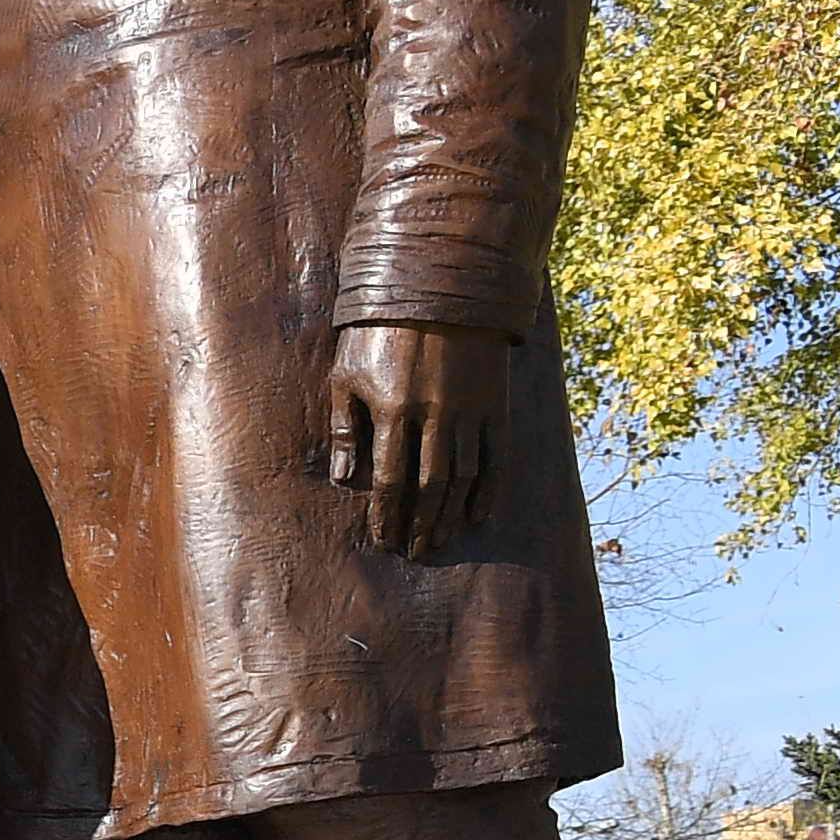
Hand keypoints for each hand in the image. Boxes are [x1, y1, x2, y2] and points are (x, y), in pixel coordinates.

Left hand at [326, 323, 506, 561]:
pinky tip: (478, 514)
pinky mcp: (495, 403)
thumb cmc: (380, 333)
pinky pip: (496, 456)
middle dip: (419, 524)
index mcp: (393, 411)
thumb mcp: (346, 375)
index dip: (385, 514)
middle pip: (428, 486)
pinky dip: (489, 489)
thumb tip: (343, 479)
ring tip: (440, 539)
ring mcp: (470, 410)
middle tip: (414, 551)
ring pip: (463, 476)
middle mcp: (434, 416)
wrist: (441, 288)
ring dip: (451, 514)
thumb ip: (345, 428)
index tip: (383, 540)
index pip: (388, 479)